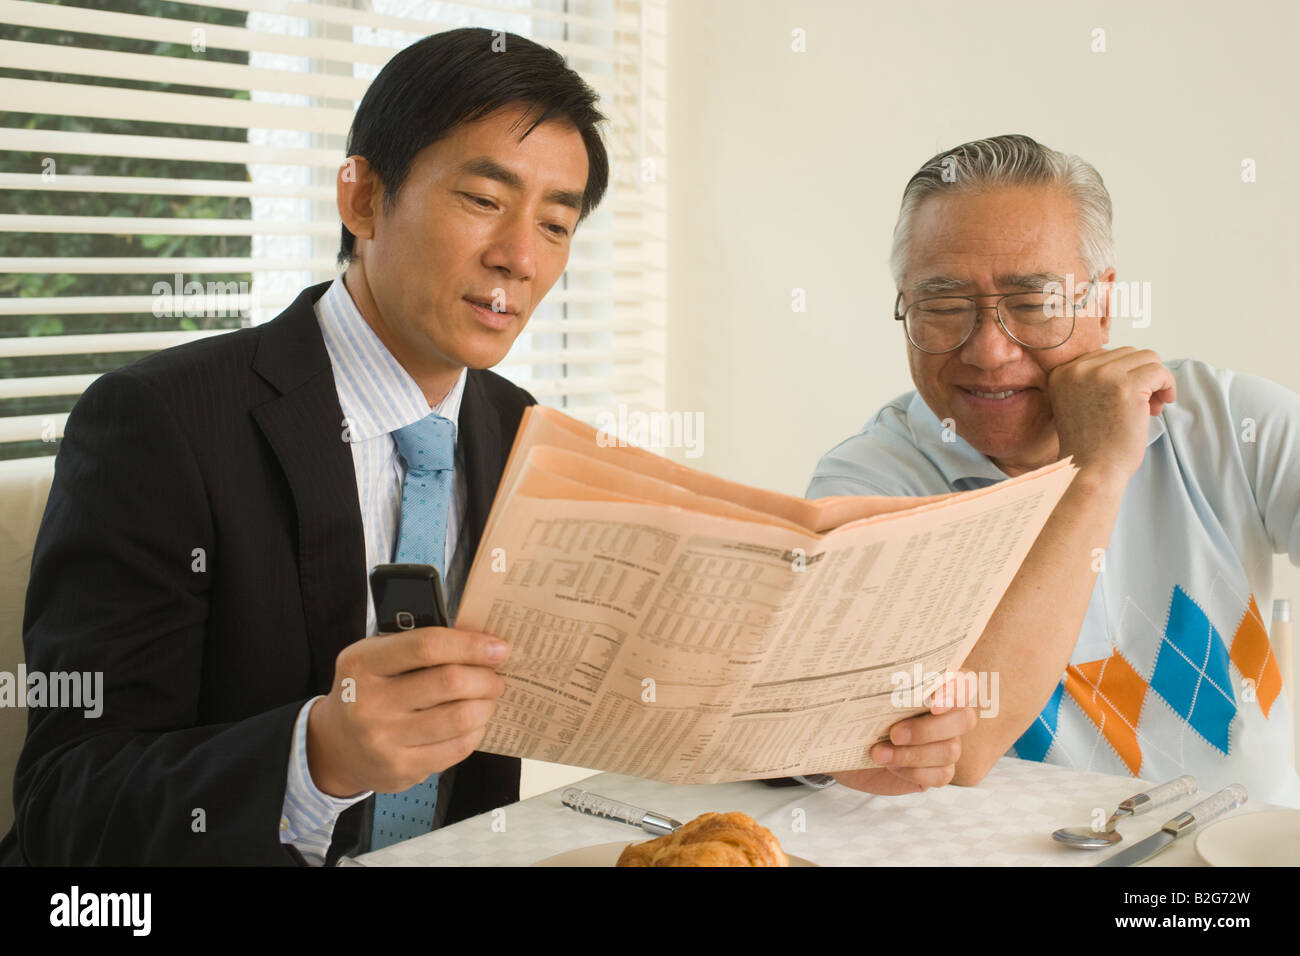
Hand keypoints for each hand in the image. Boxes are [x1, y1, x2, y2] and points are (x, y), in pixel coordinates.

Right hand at [306, 627, 508, 796]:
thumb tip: (479, 642)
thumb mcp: (375, 658)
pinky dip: (476, 731)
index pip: (426, 646)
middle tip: (495, 676)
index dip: (469, 645)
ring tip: (487, 699)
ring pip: (459, 718)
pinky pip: (456, 748)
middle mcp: (369, 702)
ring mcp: (384, 739)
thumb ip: (417, 647)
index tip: (497, 647)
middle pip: (450, 682)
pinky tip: (474, 722)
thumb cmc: (366, 691)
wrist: (334, 745)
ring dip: (485, 705)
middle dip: (485, 677)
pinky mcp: (401, 768)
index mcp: (363, 663)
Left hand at [831, 676, 978, 794]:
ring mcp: (946, 743)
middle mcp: (947, 714)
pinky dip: (914, 771)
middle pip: (964, 719)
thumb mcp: (862, 694)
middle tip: (894, 733)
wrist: (841, 747)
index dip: (956, 690)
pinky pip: (941, 774)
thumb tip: (871, 664)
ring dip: (912, 754)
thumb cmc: (856, 712)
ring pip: (950, 750)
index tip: (932, 701)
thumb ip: (879, 681)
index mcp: (935, 686)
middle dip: (928, 729)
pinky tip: (891, 767)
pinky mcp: (938, 770)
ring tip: (878, 753)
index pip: (965, 682)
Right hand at [1048, 347, 1175, 485]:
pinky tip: (1161, 406)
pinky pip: (1159, 371)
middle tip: (1143, 405)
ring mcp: (1101, 375)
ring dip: (1155, 380)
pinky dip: (1167, 386)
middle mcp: (1078, 369)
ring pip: (1146, 358)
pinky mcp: (1126, 386)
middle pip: (1128, 353)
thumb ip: (1092, 380)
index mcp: (1062, 372)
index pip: (1106, 355)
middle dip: (1141, 377)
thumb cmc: (1089, 445)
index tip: (1126, 400)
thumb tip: (1132, 362)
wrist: (1090, 471)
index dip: (1123, 376)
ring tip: (1152, 406)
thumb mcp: (1078, 403)